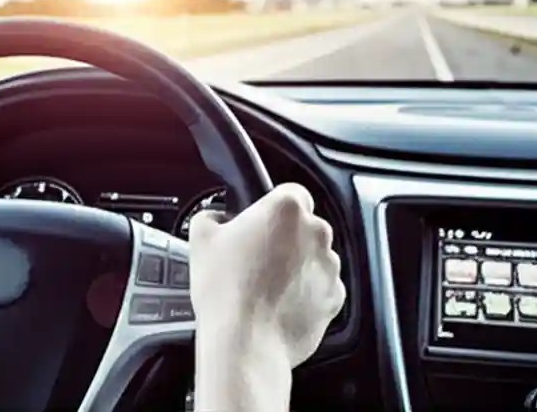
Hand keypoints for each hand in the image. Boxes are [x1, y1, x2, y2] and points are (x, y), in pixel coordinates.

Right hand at [188, 182, 344, 367]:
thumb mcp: (201, 240)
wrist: (245, 343)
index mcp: (286, 209)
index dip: (273, 208)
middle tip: (256, 259)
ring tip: (265, 287)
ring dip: (296, 267)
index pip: (290, 192)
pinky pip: (321, 287)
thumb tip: (217, 217)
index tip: (259, 224)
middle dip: (284, 240)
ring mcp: (330, 267)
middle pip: (303, 226)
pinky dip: (305, 293)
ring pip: (313, 257)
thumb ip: (211, 216)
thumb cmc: (225, 291)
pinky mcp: (335, 298)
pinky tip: (279, 305)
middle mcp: (316, 233)